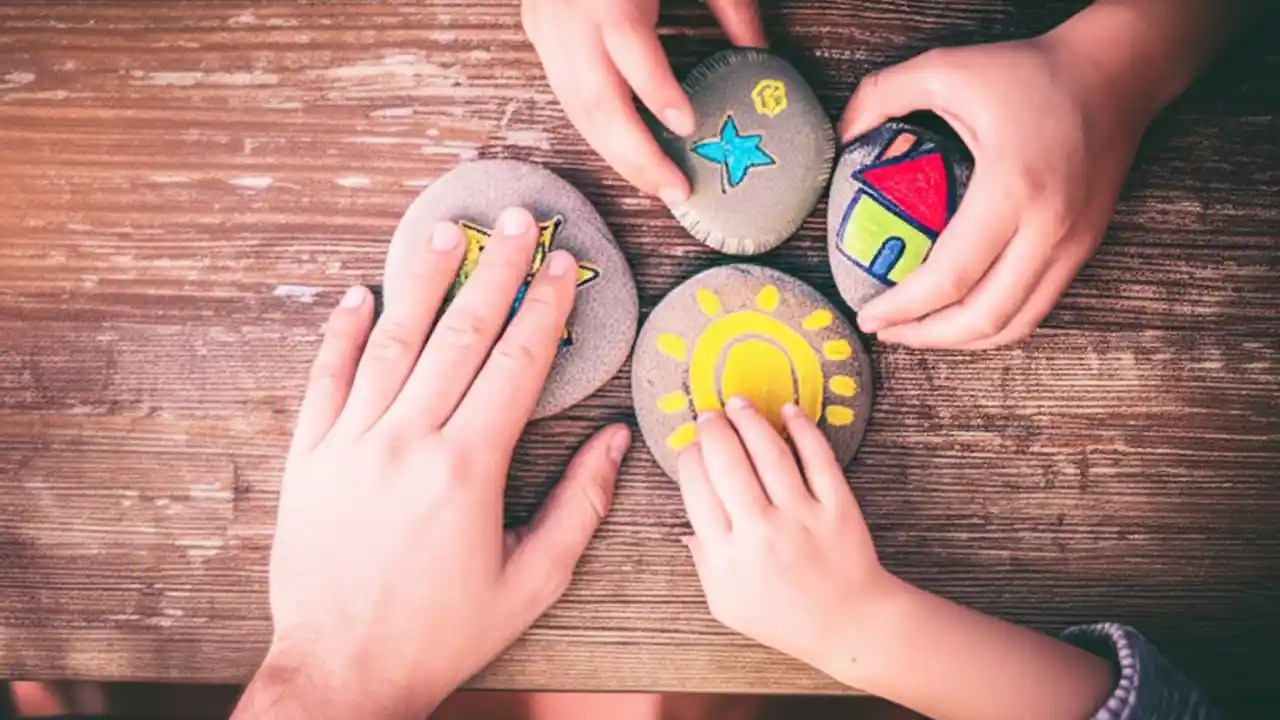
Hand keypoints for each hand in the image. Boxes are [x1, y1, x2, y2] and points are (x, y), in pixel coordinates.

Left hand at [234, 208, 630, 717]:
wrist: (341, 671)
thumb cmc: (443, 634)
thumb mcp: (531, 581)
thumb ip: (579, 506)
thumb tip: (616, 441)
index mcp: (468, 468)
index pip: (517, 364)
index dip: (545, 307)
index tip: (563, 264)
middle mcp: (408, 441)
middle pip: (459, 335)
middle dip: (495, 272)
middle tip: (516, 220)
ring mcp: (350, 445)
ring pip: (391, 344)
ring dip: (421, 282)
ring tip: (444, 233)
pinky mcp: (308, 460)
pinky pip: (325, 381)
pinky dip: (340, 335)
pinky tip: (358, 296)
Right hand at [522, 0, 765, 204]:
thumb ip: (730, 5)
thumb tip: (761, 55)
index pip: (630, 49)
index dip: (656, 91)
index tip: (687, 125)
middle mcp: (569, 15)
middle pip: (596, 99)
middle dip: (635, 154)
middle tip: (675, 190)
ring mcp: (546, 28)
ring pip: (575, 110)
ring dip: (616, 156)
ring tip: (656, 186)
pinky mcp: (537, 35)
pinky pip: (566, 98)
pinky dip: (598, 132)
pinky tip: (629, 155)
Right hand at [676, 399, 1116, 718]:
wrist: (848, 624)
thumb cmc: (783, 617)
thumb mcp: (726, 603)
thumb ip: (703, 562)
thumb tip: (688, 526)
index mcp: (727, 554)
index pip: (697, 488)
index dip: (690, 457)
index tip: (690, 446)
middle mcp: (761, 530)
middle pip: (727, 462)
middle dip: (713, 430)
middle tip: (708, 416)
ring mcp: (801, 516)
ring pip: (769, 453)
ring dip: (749, 420)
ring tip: (737, 403)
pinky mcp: (837, 506)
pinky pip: (817, 458)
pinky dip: (802, 428)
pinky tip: (788, 411)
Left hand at [839, 28, 1151, 349]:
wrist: (1116, 74)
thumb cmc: (1030, 71)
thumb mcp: (945, 68)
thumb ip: (882, 95)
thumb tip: (842, 138)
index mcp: (1011, 188)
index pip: (951, 277)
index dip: (904, 308)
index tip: (869, 315)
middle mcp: (1049, 227)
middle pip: (983, 317)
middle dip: (927, 336)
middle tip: (886, 330)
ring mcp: (1073, 245)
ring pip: (1014, 325)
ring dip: (961, 340)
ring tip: (917, 331)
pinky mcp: (1084, 249)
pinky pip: (1036, 308)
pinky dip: (994, 325)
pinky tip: (960, 315)